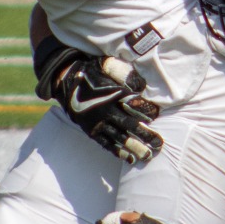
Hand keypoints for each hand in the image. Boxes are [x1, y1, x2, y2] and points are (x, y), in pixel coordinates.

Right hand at [37, 48, 162, 162]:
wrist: (65, 81)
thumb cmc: (91, 72)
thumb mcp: (106, 64)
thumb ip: (123, 72)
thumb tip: (141, 84)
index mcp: (112, 93)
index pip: (134, 105)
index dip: (146, 111)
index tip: (156, 115)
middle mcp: (106, 110)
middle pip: (129, 125)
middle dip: (145, 135)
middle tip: (158, 144)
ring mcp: (98, 122)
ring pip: (119, 138)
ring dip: (134, 147)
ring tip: (148, 156)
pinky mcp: (91, 131)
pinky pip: (106, 144)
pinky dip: (118, 152)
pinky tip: (130, 159)